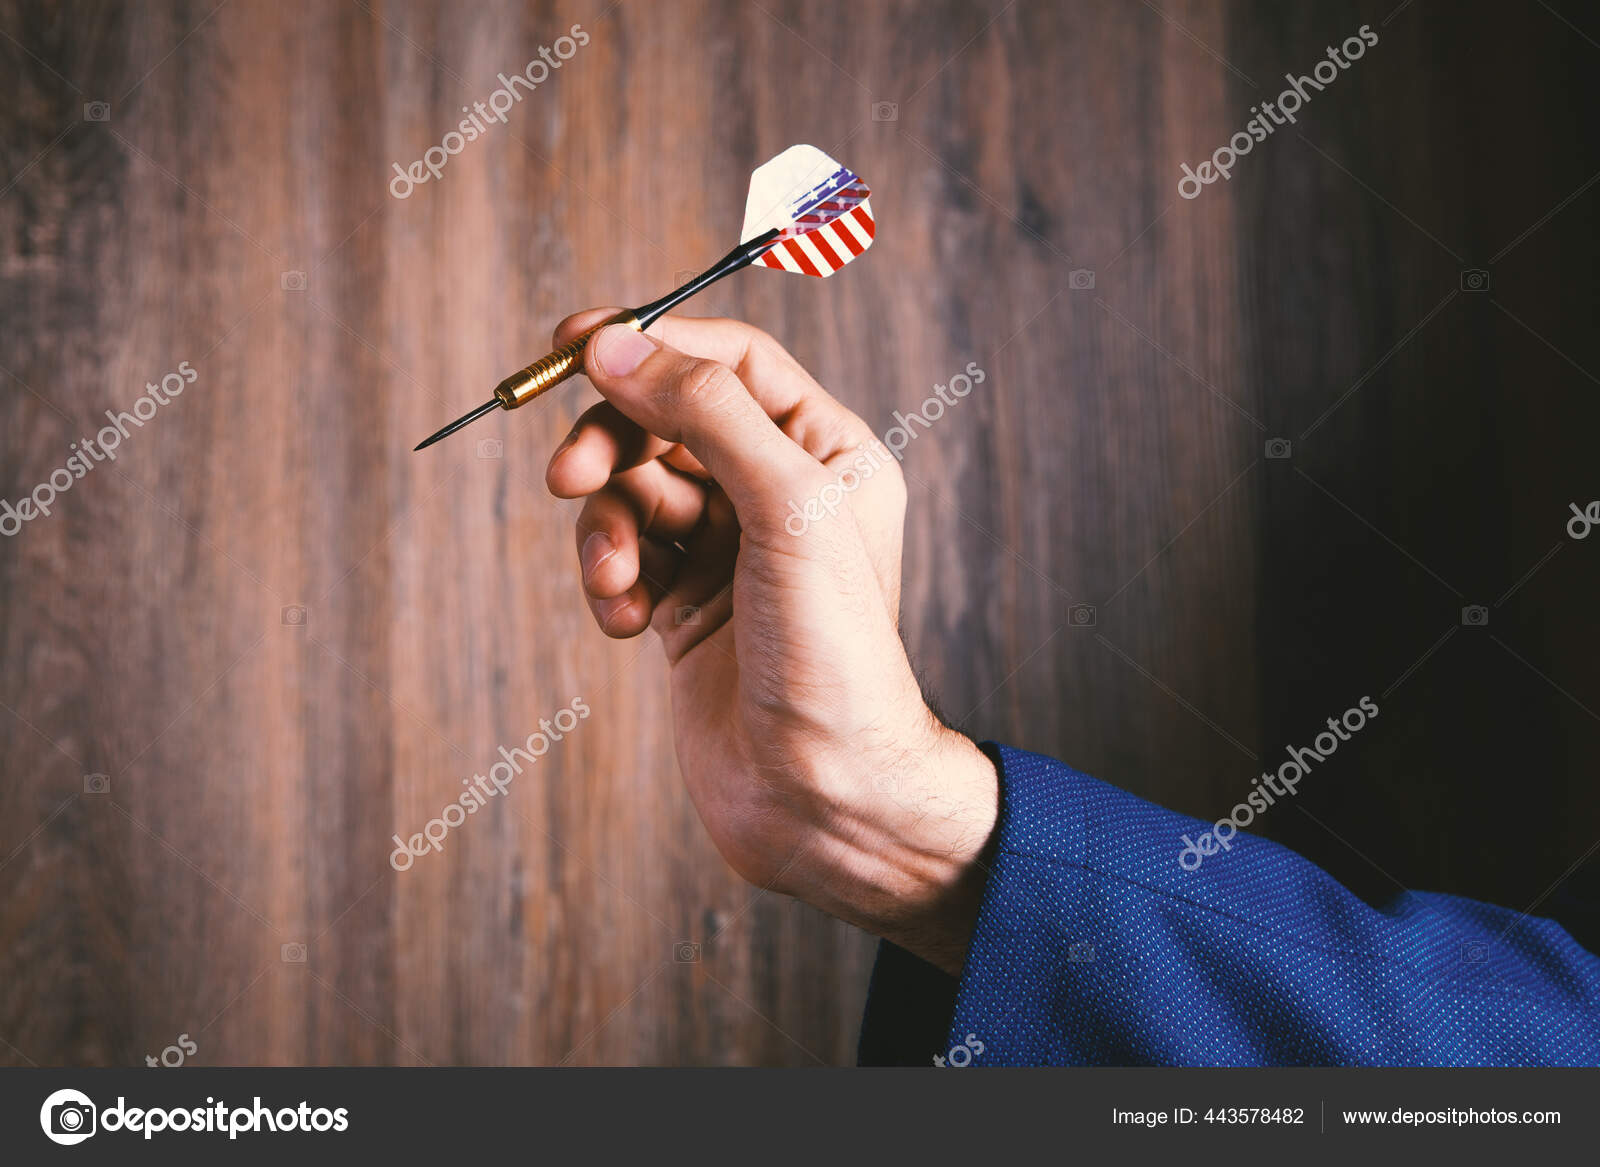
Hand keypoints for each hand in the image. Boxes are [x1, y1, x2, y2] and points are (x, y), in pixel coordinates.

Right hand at [545, 309, 997, 974]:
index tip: (572, 341)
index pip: (730, 363)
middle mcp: (781, 494)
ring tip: (615, 581)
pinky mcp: (687, 609)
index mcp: (828, 453)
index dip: (652, 342)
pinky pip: (626, 557)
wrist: (823, 797)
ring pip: (637, 492)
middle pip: (669, 420)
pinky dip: (610, 579)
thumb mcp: (783, 507)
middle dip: (614, 443)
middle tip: (568, 479)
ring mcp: (731, 553)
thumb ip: (703, 412)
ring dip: (607, 529)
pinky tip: (623, 622)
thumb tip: (616, 342)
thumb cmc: (832, 652)